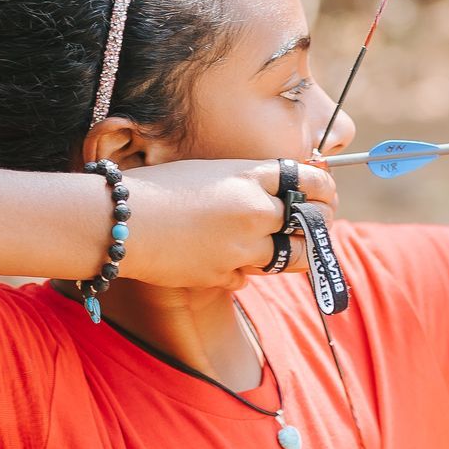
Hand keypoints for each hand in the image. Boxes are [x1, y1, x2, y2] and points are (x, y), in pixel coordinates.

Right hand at [117, 157, 338, 290]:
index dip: (325, 188)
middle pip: (310, 223)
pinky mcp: (223, 275)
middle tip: (320, 225)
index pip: (307, 180)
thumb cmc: (157, 189)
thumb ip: (243, 183)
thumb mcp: (207, 173)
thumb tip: (274, 195)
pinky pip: (246, 275)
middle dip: (320, 225)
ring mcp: (241, 247)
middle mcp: (253, 211)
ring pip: (289, 257)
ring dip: (294, 253)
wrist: (121, 222)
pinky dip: (242, 269)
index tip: (327, 194)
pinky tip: (224, 258)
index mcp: (248, 177)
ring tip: (290, 247)